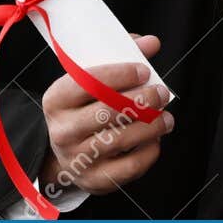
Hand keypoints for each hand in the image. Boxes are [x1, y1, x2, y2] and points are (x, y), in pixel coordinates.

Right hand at [37, 34, 172, 195]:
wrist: (66, 154)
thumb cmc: (84, 107)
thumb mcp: (91, 80)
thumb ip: (120, 57)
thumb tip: (152, 43)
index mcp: (56, 99)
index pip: (88, 83)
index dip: (120, 75)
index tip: (144, 70)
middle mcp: (62, 130)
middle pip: (106, 112)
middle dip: (141, 100)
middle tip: (162, 93)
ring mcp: (77, 158)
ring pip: (120, 140)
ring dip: (150, 126)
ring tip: (166, 117)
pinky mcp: (94, 179)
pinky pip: (127, 167)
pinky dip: (148, 152)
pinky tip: (156, 140)